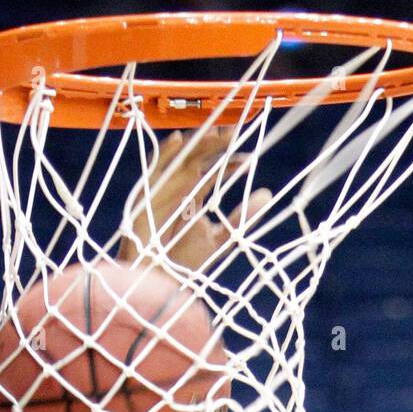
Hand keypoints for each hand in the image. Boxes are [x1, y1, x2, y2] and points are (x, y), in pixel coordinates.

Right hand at [118, 126, 271, 270]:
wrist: (158, 280)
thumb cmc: (185, 263)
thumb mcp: (220, 238)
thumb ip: (241, 218)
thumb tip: (267, 194)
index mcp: (195, 195)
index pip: (214, 170)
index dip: (230, 160)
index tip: (248, 157)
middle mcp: (179, 187)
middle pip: (198, 157)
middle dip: (215, 143)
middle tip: (234, 131)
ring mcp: (162, 188)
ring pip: (180, 158)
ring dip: (195, 143)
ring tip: (214, 132)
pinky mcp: (145, 194)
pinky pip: (154, 168)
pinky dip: (164, 154)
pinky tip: (178, 140)